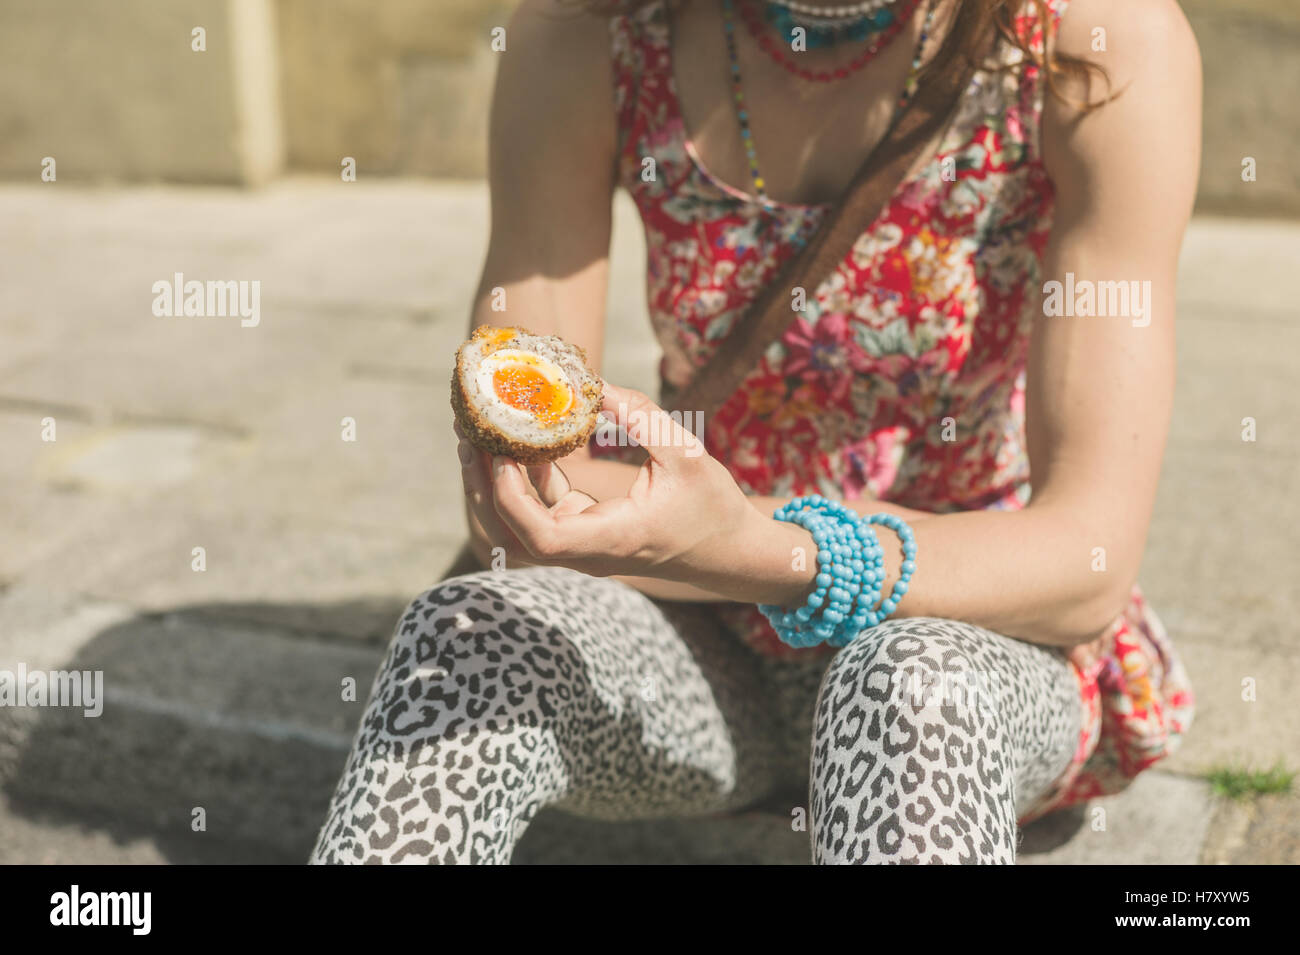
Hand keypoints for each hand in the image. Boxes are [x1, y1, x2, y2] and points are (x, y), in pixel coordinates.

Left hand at [457, 382, 759, 582]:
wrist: (726, 551)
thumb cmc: (711, 507)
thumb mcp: (686, 454)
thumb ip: (643, 417)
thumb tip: (595, 385)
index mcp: (610, 539)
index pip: (542, 537)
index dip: (512, 499)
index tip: (504, 453)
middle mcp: (587, 550)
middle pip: (512, 535)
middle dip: (484, 487)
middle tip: (470, 433)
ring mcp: (580, 544)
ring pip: (517, 525)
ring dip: (494, 483)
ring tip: (480, 433)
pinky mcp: (582, 531)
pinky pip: (539, 509)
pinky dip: (523, 477)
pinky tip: (520, 438)